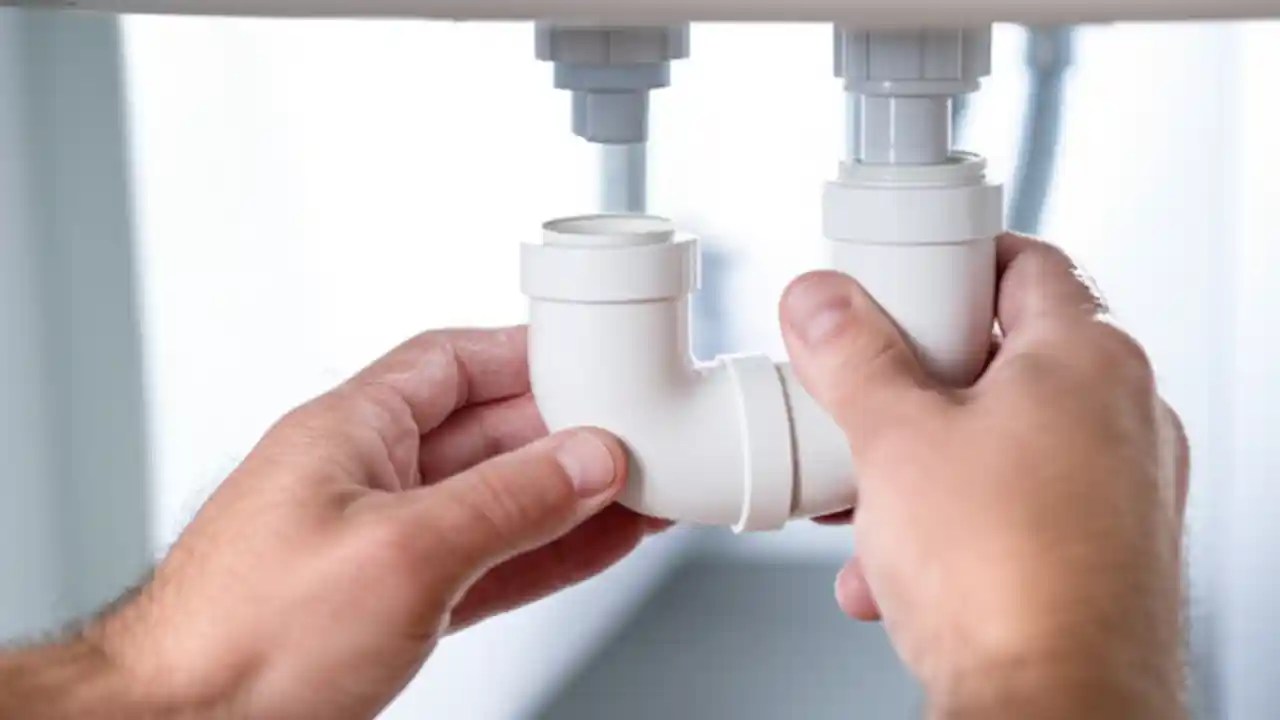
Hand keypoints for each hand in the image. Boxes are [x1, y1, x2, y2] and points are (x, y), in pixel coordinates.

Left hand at [78, 328, 660, 718]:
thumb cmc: (240, 638)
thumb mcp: (402, 553)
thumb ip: (506, 503)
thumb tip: (587, 459)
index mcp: (348, 432)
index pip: (450, 364)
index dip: (524, 354)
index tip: (589, 356)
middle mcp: (365, 479)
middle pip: (485, 433)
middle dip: (563, 433)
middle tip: (635, 436)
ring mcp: (381, 543)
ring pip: (497, 503)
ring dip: (570, 497)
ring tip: (640, 491)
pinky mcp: (394, 603)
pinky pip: (489, 562)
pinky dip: (545, 553)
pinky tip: (595, 544)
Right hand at [781, 236, 1188, 717]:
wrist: (1052, 707)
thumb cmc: (1004, 577)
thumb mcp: (892, 440)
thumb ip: (851, 357)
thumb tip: (822, 303)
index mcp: (1088, 359)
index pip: (1024, 262)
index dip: (951, 260)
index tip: (897, 278)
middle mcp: (1124, 416)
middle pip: (1002, 358)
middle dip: (914, 386)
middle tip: (863, 396)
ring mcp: (1121, 489)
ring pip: (1000, 444)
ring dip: (920, 466)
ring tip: (864, 498)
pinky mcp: (1103, 552)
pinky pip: (1015, 508)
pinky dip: (951, 522)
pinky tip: (892, 565)